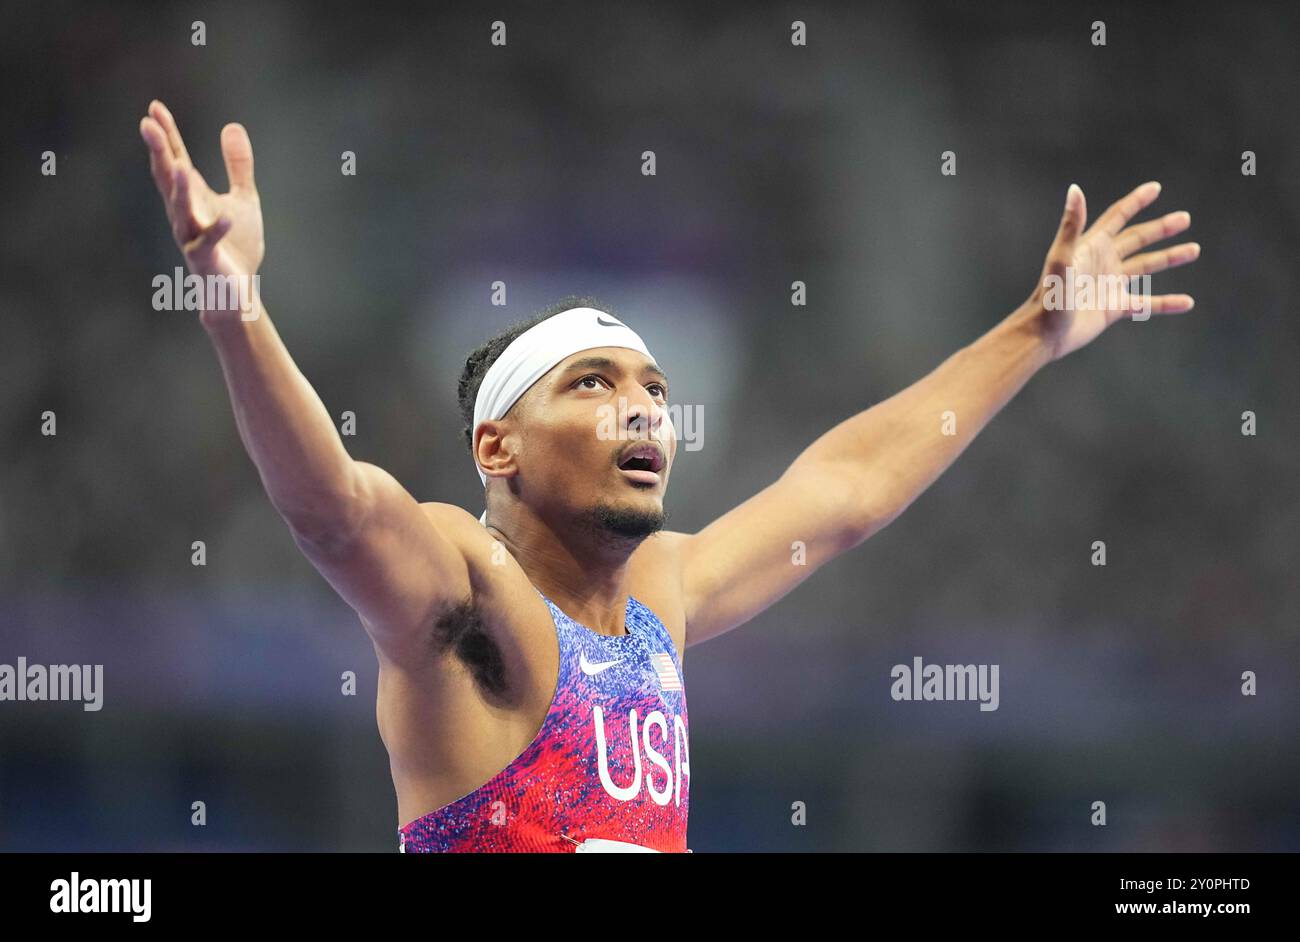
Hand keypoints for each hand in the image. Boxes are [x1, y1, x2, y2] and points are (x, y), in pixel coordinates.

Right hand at [139, 100, 264, 316]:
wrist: (237, 291)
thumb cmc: (235, 246)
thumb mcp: (242, 199)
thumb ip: (237, 165)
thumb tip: (233, 126)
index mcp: (192, 197)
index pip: (175, 160)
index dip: (166, 135)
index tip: (155, 107)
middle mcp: (185, 214)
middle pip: (168, 179)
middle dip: (159, 152)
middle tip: (146, 123)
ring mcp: (191, 237)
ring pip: (180, 211)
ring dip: (180, 190)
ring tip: (180, 166)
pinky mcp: (206, 260)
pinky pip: (207, 245)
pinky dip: (216, 232)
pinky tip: (225, 219)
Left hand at [1031, 181, 1199, 360]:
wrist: (1043, 334)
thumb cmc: (1049, 296)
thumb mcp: (1061, 258)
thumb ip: (1071, 225)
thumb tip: (1075, 189)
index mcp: (1091, 247)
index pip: (1117, 217)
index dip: (1135, 202)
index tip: (1156, 188)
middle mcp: (1102, 262)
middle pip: (1137, 239)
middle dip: (1161, 229)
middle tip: (1185, 219)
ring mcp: (1109, 285)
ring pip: (1145, 266)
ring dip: (1169, 258)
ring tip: (1194, 250)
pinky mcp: (1113, 307)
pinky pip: (1146, 303)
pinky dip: (1167, 303)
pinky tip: (1187, 302)